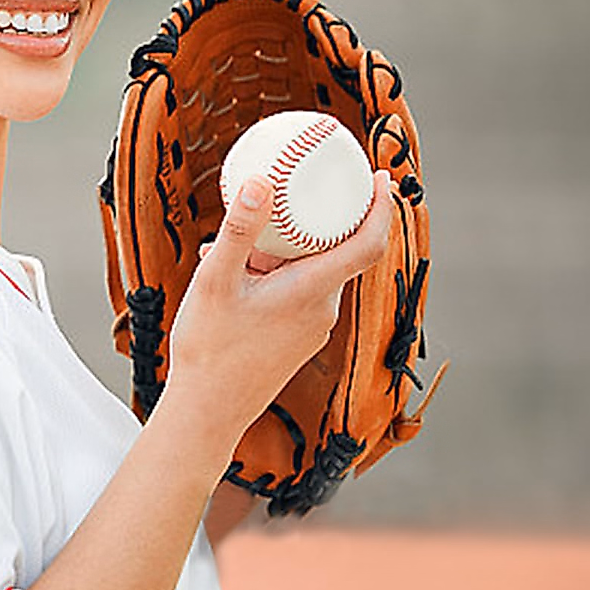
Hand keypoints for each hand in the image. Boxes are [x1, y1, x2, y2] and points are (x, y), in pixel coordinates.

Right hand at [168, 170, 392, 466]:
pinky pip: (296, 292)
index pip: (368, 244)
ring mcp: (311, 328)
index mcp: (311, 292)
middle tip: (290, 192)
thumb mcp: (215, 281)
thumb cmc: (210, 350)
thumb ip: (239, 231)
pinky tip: (232, 273)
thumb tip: (261, 183)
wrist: (207, 412)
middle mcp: (321, 310)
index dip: (381, 207)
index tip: (380, 177)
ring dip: (283, 250)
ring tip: (236, 244)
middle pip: (335, 251)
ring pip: (310, 271)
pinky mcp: (297, 339)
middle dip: (314, 220)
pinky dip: (274, 273)